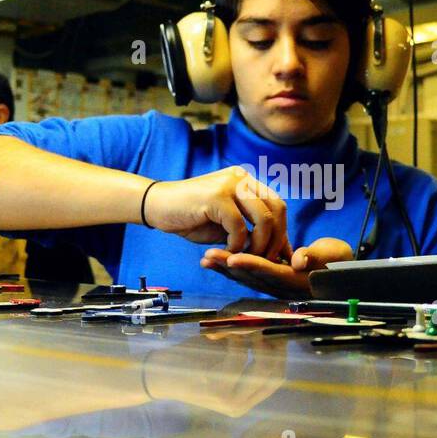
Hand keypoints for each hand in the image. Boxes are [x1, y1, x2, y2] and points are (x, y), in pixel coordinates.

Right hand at [143, 166, 288, 258]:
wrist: (156, 206)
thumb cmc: (190, 218)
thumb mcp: (226, 225)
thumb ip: (249, 230)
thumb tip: (277, 249)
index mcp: (246, 181)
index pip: (278, 205)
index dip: (280, 232)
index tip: (274, 255)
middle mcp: (241, 178)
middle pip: (278, 209)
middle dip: (276, 239)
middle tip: (264, 259)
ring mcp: (230, 184)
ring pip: (264, 219)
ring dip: (258, 245)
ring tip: (245, 259)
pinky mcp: (216, 197)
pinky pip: (239, 227)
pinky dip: (236, 246)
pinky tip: (225, 253)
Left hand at [200, 237, 352, 297]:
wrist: (342, 275)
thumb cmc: (339, 262)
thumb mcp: (331, 255)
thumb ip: (315, 257)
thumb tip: (299, 260)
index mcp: (295, 279)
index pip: (270, 271)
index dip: (251, 265)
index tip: (233, 258)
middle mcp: (281, 285)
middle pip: (251, 276)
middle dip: (229, 266)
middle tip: (209, 256)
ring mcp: (274, 283)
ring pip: (245, 275)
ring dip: (225, 267)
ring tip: (206, 258)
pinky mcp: (270, 277)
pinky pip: (247, 272)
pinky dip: (231, 266)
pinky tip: (215, 259)